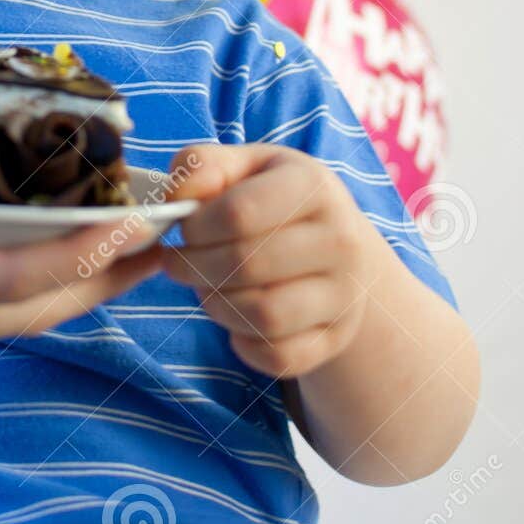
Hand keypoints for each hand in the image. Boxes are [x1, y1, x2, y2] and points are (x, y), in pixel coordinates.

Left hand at [159, 143, 376, 376]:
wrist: (338, 246)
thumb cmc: (275, 200)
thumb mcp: (244, 168)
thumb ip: (202, 166)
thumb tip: (178, 196)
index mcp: (315, 187)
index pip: (239, 213)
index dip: (195, 227)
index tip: (184, 230)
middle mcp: (341, 240)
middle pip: (246, 265)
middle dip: (194, 268)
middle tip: (179, 264)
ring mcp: (345, 294)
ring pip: (262, 316)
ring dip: (215, 305)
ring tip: (206, 287)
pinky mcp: (337, 337)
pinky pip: (279, 357)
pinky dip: (244, 344)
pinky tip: (236, 318)